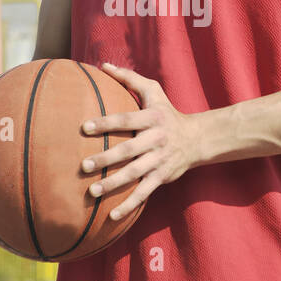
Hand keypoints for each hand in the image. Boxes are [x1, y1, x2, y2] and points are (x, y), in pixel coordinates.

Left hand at [79, 62, 201, 222]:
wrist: (197, 139)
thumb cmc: (167, 112)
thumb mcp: (153, 91)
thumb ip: (128, 78)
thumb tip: (102, 65)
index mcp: (152, 118)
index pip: (126, 120)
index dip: (106, 123)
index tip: (85, 127)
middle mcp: (156, 139)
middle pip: (128, 150)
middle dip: (106, 159)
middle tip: (83, 165)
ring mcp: (159, 160)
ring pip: (135, 174)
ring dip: (113, 184)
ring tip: (92, 191)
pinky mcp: (162, 177)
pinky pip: (144, 193)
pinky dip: (129, 205)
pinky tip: (111, 215)